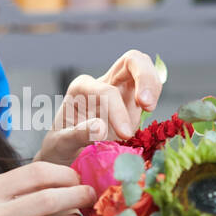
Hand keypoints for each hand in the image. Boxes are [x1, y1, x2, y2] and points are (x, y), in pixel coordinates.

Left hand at [33, 50, 163, 166]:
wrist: (66, 155)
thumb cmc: (60, 147)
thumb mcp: (62, 143)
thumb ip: (79, 134)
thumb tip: (101, 128)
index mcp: (82, 87)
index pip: (107, 92)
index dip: (119, 111)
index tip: (125, 134)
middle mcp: (102, 82)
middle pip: (132, 61)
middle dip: (145, 77)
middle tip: (148, 104)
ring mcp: (120, 89)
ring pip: (145, 71)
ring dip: (152, 88)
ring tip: (148, 110)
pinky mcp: (132, 101)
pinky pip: (150, 90)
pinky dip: (155, 97)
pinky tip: (148, 111)